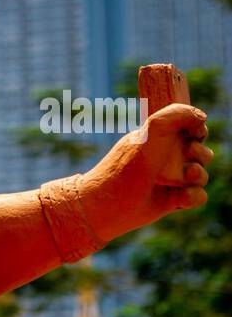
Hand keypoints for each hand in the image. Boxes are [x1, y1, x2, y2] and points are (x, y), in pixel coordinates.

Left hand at [81, 103, 212, 243]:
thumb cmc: (132, 163)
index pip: (189, 129)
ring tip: (188, 175)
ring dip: (200, 174)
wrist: (113, 202)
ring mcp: (171, 179)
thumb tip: (203, 116)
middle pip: (201, 152)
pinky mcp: (174, 200)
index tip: (196, 132)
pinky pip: (198, 196)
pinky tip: (180, 198)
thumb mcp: (153, 130)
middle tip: (190, 153)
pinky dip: (194, 196)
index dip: (198, 130)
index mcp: (159, 138)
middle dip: (202, 153)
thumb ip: (177, 114)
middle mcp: (166, 157)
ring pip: (202, 175)